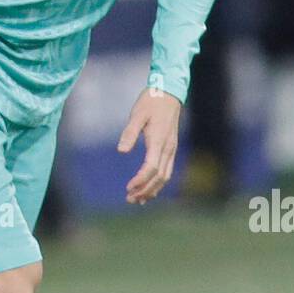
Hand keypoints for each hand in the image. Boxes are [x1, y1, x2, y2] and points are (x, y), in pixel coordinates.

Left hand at [117, 88, 181, 204]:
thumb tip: (121, 151)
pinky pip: (167, 170)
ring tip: (138, 200)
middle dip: (145, 190)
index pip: (151, 167)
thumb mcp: (137, 114)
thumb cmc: (151, 102)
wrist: (169, 92)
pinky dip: (158, 182)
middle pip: (159, 176)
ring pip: (165, 176)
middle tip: (130, 199)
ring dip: (152, 189)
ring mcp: (172, 148)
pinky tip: (150, 188)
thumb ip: (129, 132)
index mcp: (159, 140)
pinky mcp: (171, 147)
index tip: (128, 188)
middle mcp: (168, 147)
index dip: (140, 180)